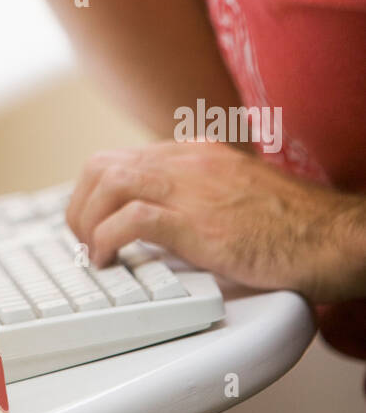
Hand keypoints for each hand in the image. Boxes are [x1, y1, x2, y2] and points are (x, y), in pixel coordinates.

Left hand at [65, 139, 365, 303]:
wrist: (332, 238)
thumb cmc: (294, 227)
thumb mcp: (237, 195)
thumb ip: (198, 198)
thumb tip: (158, 225)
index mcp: (196, 152)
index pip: (124, 157)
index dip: (97, 190)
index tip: (91, 219)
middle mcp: (188, 161)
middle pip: (104, 165)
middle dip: (81, 203)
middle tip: (82, 239)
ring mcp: (191, 187)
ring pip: (109, 184)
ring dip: (87, 221)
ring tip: (91, 252)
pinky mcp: (197, 222)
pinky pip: (131, 220)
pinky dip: (106, 239)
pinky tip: (108, 260)